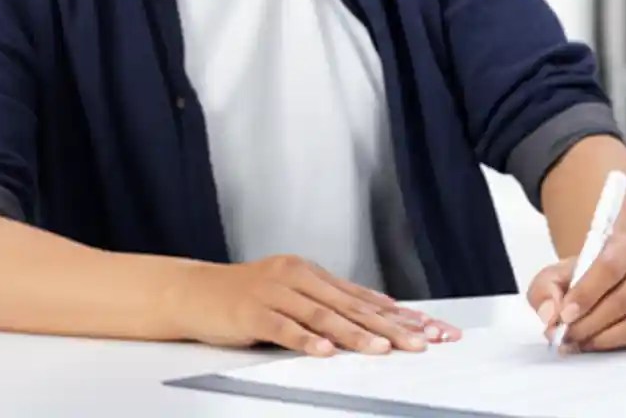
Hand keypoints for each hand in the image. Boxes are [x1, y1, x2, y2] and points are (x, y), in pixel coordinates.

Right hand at [166, 254, 460, 355]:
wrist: (195, 292)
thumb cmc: (247, 297)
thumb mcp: (293, 293)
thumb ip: (329, 304)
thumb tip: (376, 318)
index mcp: (312, 273)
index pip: (365, 296)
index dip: (400, 314)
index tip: (430, 328)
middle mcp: (298, 277)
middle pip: (352, 305)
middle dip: (391, 326)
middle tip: (421, 342)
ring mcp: (275, 293)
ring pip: (323, 315)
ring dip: (355, 335)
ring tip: (382, 350)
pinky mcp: (252, 312)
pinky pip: (283, 328)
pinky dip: (305, 340)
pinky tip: (324, 351)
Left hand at [526, 232, 625, 352]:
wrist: (602, 283)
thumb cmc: (581, 277)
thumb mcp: (554, 275)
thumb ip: (545, 291)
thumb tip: (550, 314)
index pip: (610, 268)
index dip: (586, 294)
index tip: (565, 314)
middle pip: (621, 300)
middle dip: (588, 323)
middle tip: (565, 335)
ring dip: (600, 338)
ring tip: (576, 342)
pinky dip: (615, 345)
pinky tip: (594, 343)